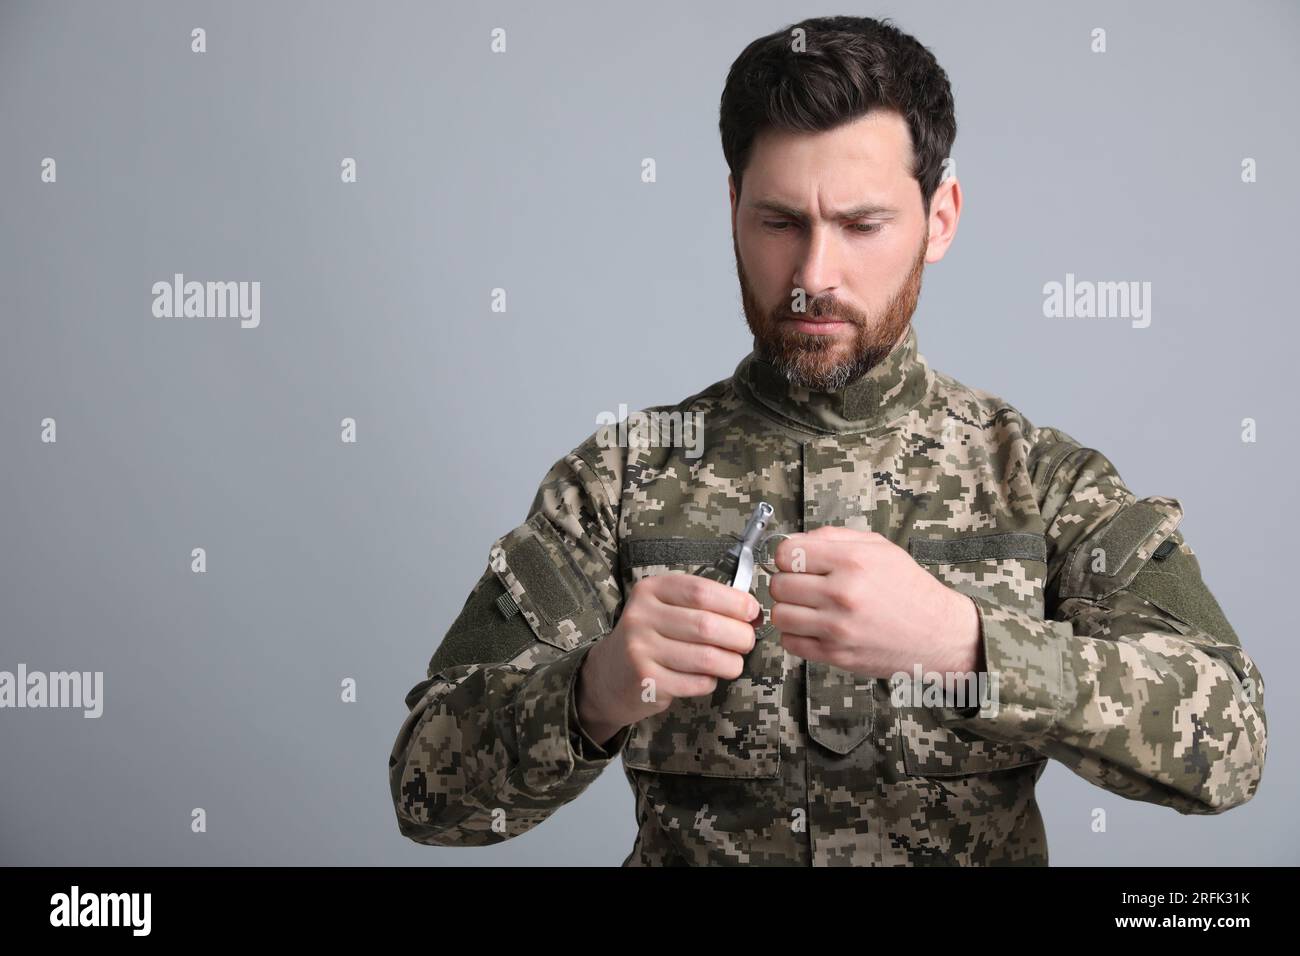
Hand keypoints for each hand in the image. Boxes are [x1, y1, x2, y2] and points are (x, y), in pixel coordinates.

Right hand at [575, 573, 761, 745]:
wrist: (609, 675)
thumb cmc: (651, 637)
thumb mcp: (666, 608)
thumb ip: (703, 605)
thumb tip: (752, 612)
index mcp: (650, 590)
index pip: (701, 591)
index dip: (735, 603)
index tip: (752, 612)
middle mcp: (641, 617)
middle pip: (707, 625)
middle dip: (739, 635)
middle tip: (747, 642)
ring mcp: (640, 650)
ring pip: (706, 657)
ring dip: (731, 663)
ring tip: (732, 663)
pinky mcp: (646, 681)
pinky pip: (697, 682)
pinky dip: (711, 681)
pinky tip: (706, 677)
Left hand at [769, 526, 980, 678]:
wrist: (938, 633)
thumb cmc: (909, 588)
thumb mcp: (879, 548)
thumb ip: (833, 537)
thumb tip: (793, 540)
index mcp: (852, 561)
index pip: (787, 553)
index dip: (787, 556)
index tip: (794, 561)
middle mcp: (843, 594)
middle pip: (779, 585)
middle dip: (787, 582)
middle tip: (803, 585)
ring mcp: (838, 628)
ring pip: (780, 615)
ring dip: (789, 610)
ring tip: (807, 607)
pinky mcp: (836, 655)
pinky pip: (791, 643)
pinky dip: (796, 635)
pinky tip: (813, 627)